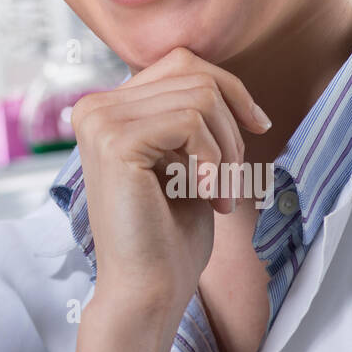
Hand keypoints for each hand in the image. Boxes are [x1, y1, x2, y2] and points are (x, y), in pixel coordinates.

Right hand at [70, 47, 270, 351]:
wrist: (148, 289)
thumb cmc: (169, 234)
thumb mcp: (184, 159)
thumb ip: (186, 114)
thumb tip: (218, 77)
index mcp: (106, 108)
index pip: (179, 62)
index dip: (228, 88)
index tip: (257, 126)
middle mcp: (94, 107)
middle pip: (193, 73)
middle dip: (232, 125)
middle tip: (234, 179)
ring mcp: (100, 120)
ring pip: (199, 96)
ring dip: (227, 150)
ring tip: (221, 194)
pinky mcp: (115, 141)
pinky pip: (191, 122)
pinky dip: (215, 161)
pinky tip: (209, 196)